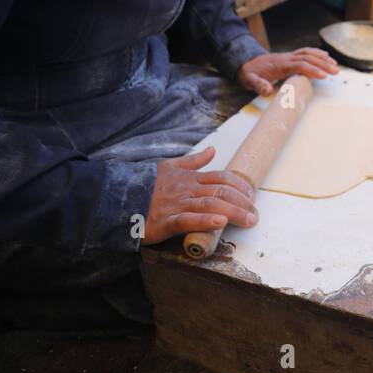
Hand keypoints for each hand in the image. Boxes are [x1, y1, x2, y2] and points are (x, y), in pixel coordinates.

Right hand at [142, 147, 258, 245]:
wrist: (117, 198)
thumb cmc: (144, 184)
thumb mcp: (169, 167)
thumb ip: (193, 161)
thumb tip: (212, 149)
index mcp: (188, 178)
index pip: (221, 178)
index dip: (240, 186)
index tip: (252, 196)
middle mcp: (186, 190)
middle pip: (221, 192)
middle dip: (242, 202)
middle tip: (256, 214)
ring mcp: (176, 205)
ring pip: (210, 205)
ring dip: (233, 212)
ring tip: (249, 220)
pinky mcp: (165, 222)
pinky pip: (187, 220)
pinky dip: (205, 221)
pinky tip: (220, 223)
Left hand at [238, 47, 338, 96]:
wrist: (245, 62)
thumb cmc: (249, 73)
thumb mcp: (249, 80)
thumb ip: (258, 85)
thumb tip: (268, 90)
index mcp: (280, 64)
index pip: (300, 65)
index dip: (312, 69)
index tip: (324, 75)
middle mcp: (287, 58)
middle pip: (308, 58)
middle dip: (323, 64)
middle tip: (336, 71)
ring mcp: (289, 56)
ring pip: (309, 54)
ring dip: (322, 58)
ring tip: (335, 65)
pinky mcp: (290, 57)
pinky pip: (305, 52)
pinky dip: (317, 53)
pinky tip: (325, 56)